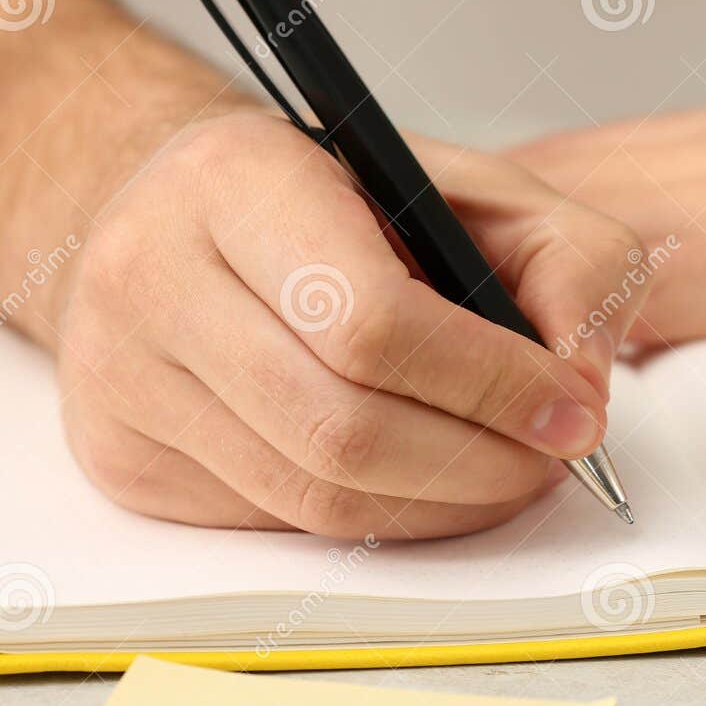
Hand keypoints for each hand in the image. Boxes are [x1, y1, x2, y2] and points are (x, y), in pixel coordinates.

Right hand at [52, 111, 647, 538]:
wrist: (186, 212)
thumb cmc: (347, 200)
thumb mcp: (480, 189)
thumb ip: (570, 261)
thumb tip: (581, 385)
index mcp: (238, 181)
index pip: (371, 323)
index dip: (491, 385)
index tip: (573, 414)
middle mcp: (151, 276)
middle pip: (342, 430)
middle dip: (479, 465)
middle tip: (552, 462)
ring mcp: (123, 377)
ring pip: (314, 497)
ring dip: (443, 507)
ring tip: (509, 474)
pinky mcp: (126, 456)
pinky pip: (281, 523)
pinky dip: (382, 517)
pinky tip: (427, 480)